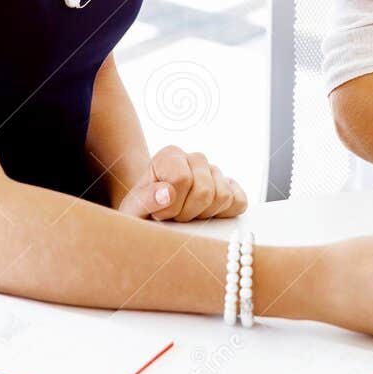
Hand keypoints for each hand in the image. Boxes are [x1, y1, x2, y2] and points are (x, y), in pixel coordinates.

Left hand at [116, 145, 248, 221]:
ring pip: (224, 197)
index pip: (182, 179)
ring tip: (187, 215)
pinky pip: (239, 202)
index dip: (172, 206)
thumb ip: (146, 199)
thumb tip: (167, 193)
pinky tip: (206, 215)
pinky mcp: (230, 186)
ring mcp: (215, 172)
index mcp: (170, 156)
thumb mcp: (133, 209)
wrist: (152, 215)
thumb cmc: (142, 212)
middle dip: (188, 213)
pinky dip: (225, 213)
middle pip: (205, 191)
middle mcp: (195, 158)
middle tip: (174, 217)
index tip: (159, 214)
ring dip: (204, 215)